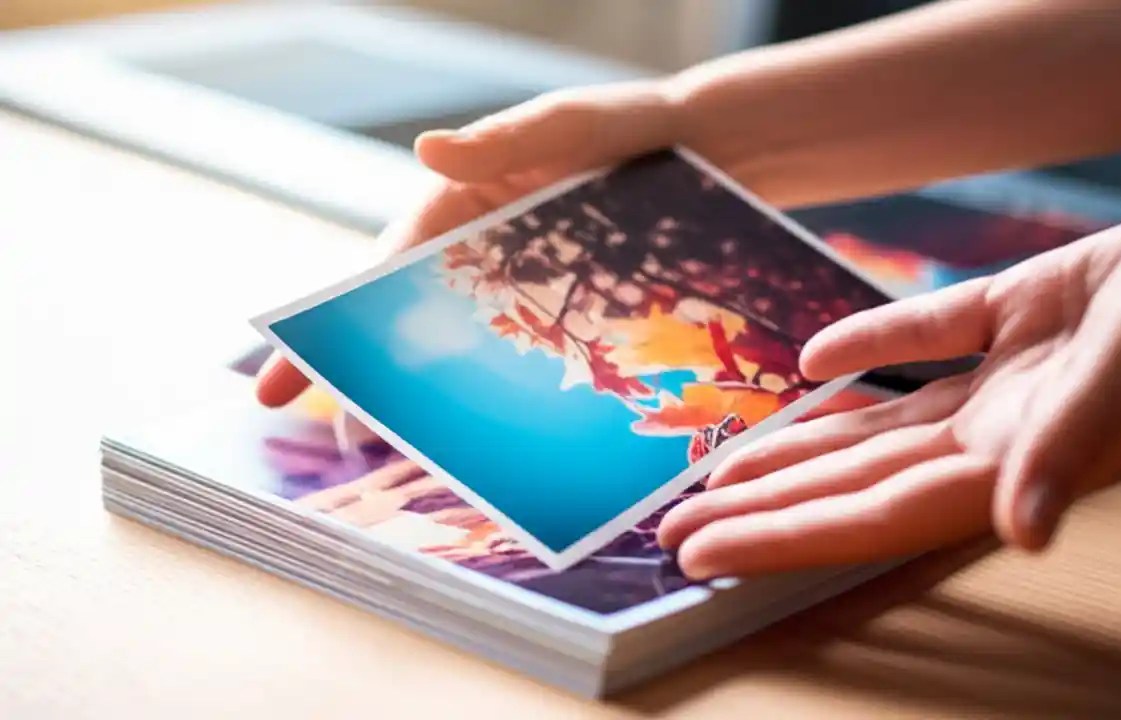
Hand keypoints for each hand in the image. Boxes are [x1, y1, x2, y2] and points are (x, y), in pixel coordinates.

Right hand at [256, 79, 746, 405]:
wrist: (710, 151)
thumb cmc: (626, 126)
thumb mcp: (563, 126)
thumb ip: (502, 142)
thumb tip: (429, 148)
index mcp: (459, 204)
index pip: (380, 269)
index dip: (330, 324)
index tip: (278, 377)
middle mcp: (484, 252)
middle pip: (415, 322)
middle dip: (373, 378)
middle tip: (341, 441)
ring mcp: (529, 287)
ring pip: (470, 350)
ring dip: (440, 398)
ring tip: (413, 456)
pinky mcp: (575, 310)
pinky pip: (535, 358)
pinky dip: (512, 394)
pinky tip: (503, 438)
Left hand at [658, 160, 1120, 578]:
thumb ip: (1070, 446)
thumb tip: (1024, 536)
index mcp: (1021, 459)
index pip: (873, 515)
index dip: (784, 538)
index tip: (704, 554)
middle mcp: (1003, 435)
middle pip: (855, 485)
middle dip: (765, 510)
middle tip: (678, 530)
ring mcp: (1007, 383)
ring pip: (874, 428)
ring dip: (795, 451)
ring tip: (720, 474)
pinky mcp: (1015, 322)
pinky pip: (921, 343)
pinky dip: (866, 349)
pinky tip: (811, 361)